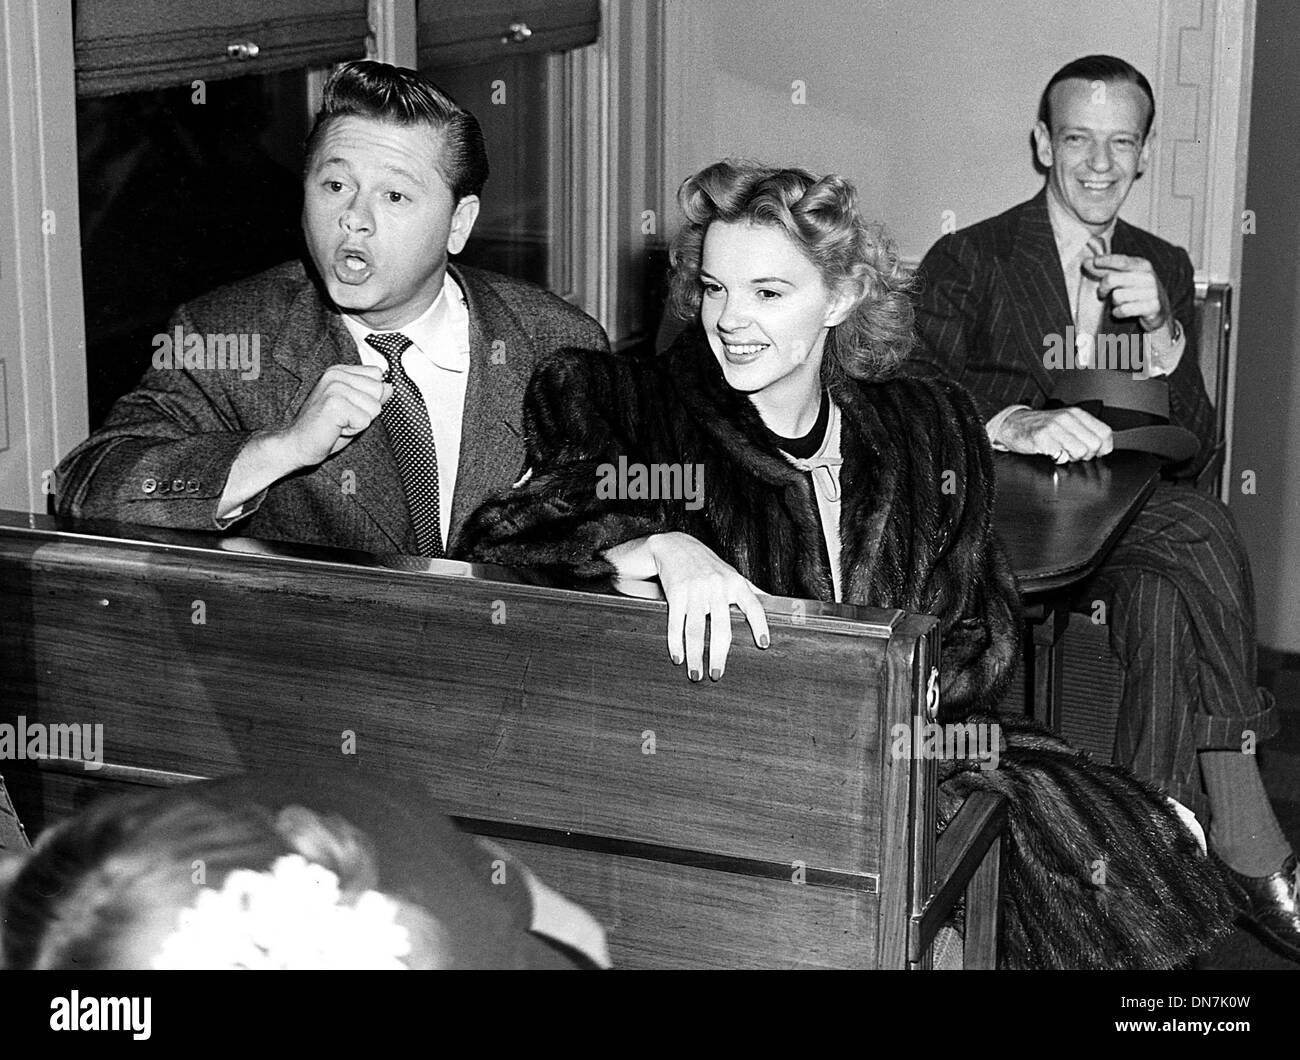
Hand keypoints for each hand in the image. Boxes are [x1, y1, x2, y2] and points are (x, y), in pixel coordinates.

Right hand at [279, 365, 392, 469]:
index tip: (347, 408)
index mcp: (339, 371)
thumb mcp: (355, 409)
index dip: (369, 398)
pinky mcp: (334, 404)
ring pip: (375, 407)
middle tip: (343, 418)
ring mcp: (334, 387)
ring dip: (360, 422)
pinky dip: (353, 431)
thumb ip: (372, 396)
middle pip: (379, 390)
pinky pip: (365, 421)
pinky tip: (336, 429)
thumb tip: (390, 386)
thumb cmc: (326, 429)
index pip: (377, 376)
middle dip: (367, 411)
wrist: (298, 445)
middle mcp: (335, 374)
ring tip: (339, 423)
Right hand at [644, 532, 769, 681]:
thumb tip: (779, 607)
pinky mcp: (676, 593)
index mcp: (735, 583)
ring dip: (695, 656)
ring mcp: (696, 590)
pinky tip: (678, 658)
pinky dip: (675, 643)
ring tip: (696, 675)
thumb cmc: (708, 565)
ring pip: (696, 630)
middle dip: (719, 655)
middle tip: (717, 675)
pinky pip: (676, 623)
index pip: (753, 606)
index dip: (760, 625)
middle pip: (721, 627)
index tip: (764, 644)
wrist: (675, 546)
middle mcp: (717, 587)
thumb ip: (752, 592)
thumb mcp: (732, 574)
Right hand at [999, 407, 1113, 463]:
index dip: (1102, 448)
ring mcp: (1054, 427)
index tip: (1093, 452)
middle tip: (1073, 454)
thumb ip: (1084, 432)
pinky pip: (1060, 455)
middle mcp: (1067, 418)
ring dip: (1071, 458)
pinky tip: (1050, 454)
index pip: (1104, 433)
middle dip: (1086, 455)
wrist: (1012, 424)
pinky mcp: (1041, 438)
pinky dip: (1057, 459)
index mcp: (1076, 414)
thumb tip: (1102, 449)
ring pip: (1080, 452)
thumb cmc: (1040, 427)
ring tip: (1061, 453)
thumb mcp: (1066, 423)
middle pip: (1094, 445)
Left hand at [1089, 254, 1172, 334]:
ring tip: (1120, 302)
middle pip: (1111, 279)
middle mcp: (1148, 277)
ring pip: (1116, 296)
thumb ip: (1106, 270)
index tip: (1091, 262)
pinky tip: (1122, 311)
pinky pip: (1124, 310)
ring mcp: (1152, 292)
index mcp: (1142, 265)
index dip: (1105, 261)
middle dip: (1102, 288)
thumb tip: (1086, 262)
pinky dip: (1118, 313)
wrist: (1158, 309)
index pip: (1121, 261)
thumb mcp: (1125, 277)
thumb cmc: (1136, 291)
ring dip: (1114, 302)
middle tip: (1102, 292)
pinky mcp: (1152, 307)